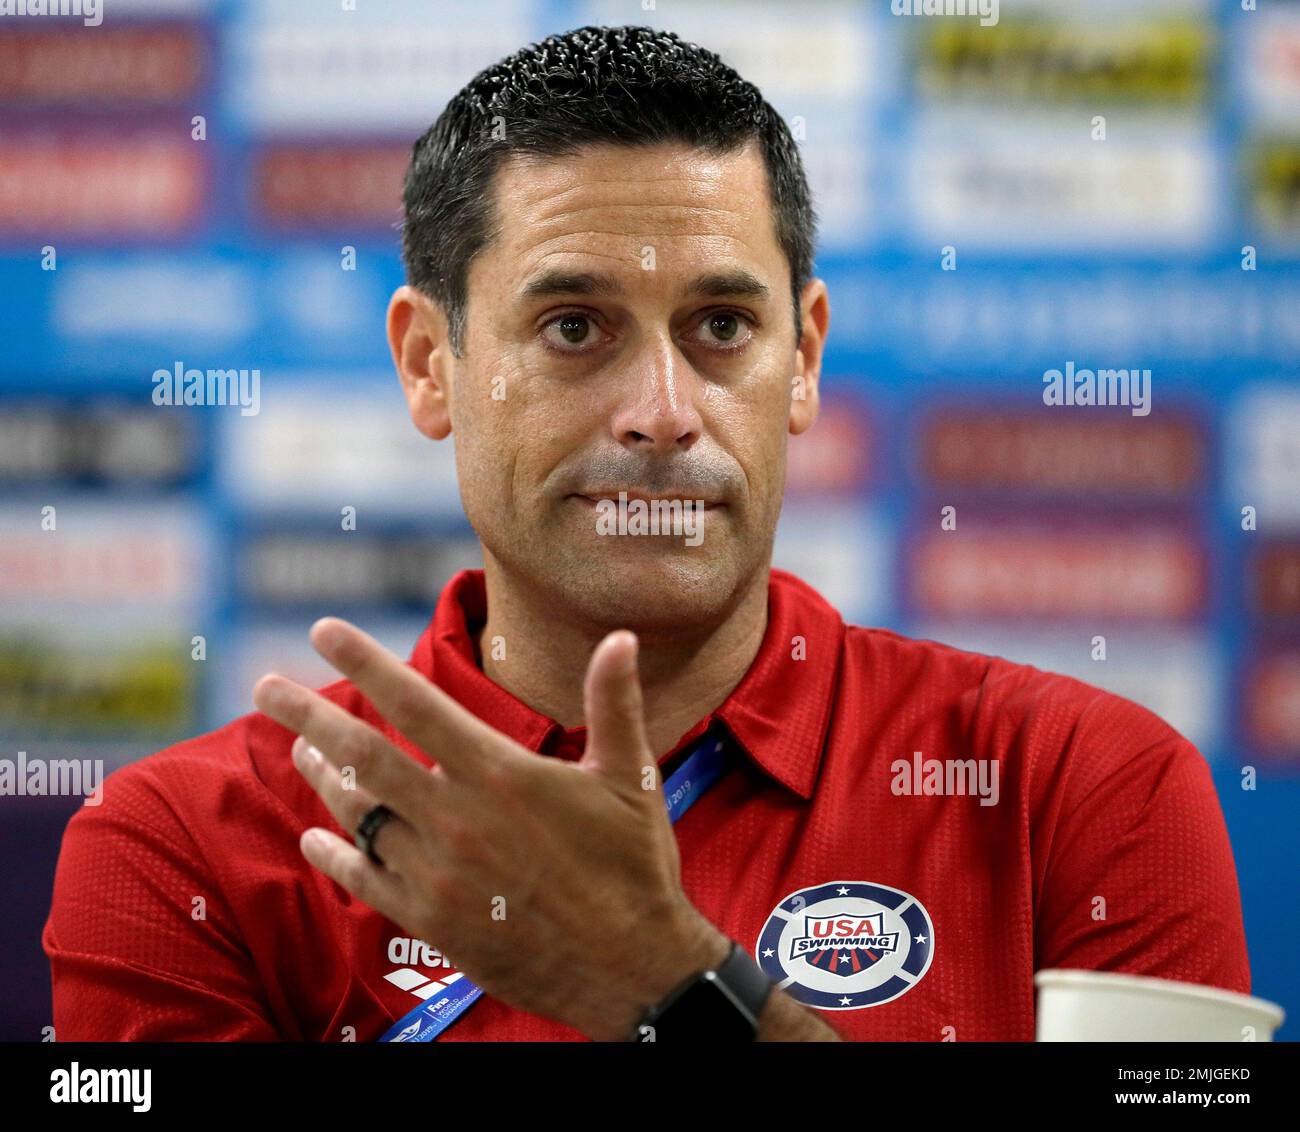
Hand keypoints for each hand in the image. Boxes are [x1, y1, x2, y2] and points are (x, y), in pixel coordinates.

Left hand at [252, 618, 729, 1040]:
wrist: (631, 968)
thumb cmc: (634, 866)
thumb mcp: (631, 777)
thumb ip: (614, 702)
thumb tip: (621, 636)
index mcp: (501, 773)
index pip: (416, 704)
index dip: (366, 663)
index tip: (324, 629)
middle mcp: (457, 818)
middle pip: (363, 755)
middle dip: (306, 715)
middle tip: (263, 687)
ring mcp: (437, 873)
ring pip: (358, 815)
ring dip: (321, 777)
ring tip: (297, 750)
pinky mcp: (431, 921)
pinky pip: (365, 880)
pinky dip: (334, 856)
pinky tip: (313, 841)